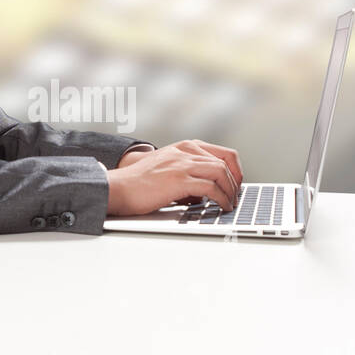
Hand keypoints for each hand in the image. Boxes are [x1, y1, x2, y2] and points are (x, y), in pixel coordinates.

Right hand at [106, 139, 243, 215]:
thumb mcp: (167, 168)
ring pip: (221, 173)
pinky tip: (222, 206)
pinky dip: (221, 198)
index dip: (235, 170)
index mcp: (184, 147)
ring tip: (230, 204)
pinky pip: (211, 188)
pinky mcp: (179, 180)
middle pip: (225, 163)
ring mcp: (182, 164)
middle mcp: (185, 151)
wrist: (119, 187)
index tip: (236, 184)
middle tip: (235, 197)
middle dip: (235, 183)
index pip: (223, 153)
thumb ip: (187, 173)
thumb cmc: (138, 183)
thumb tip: (205, 192)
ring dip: (230, 191)